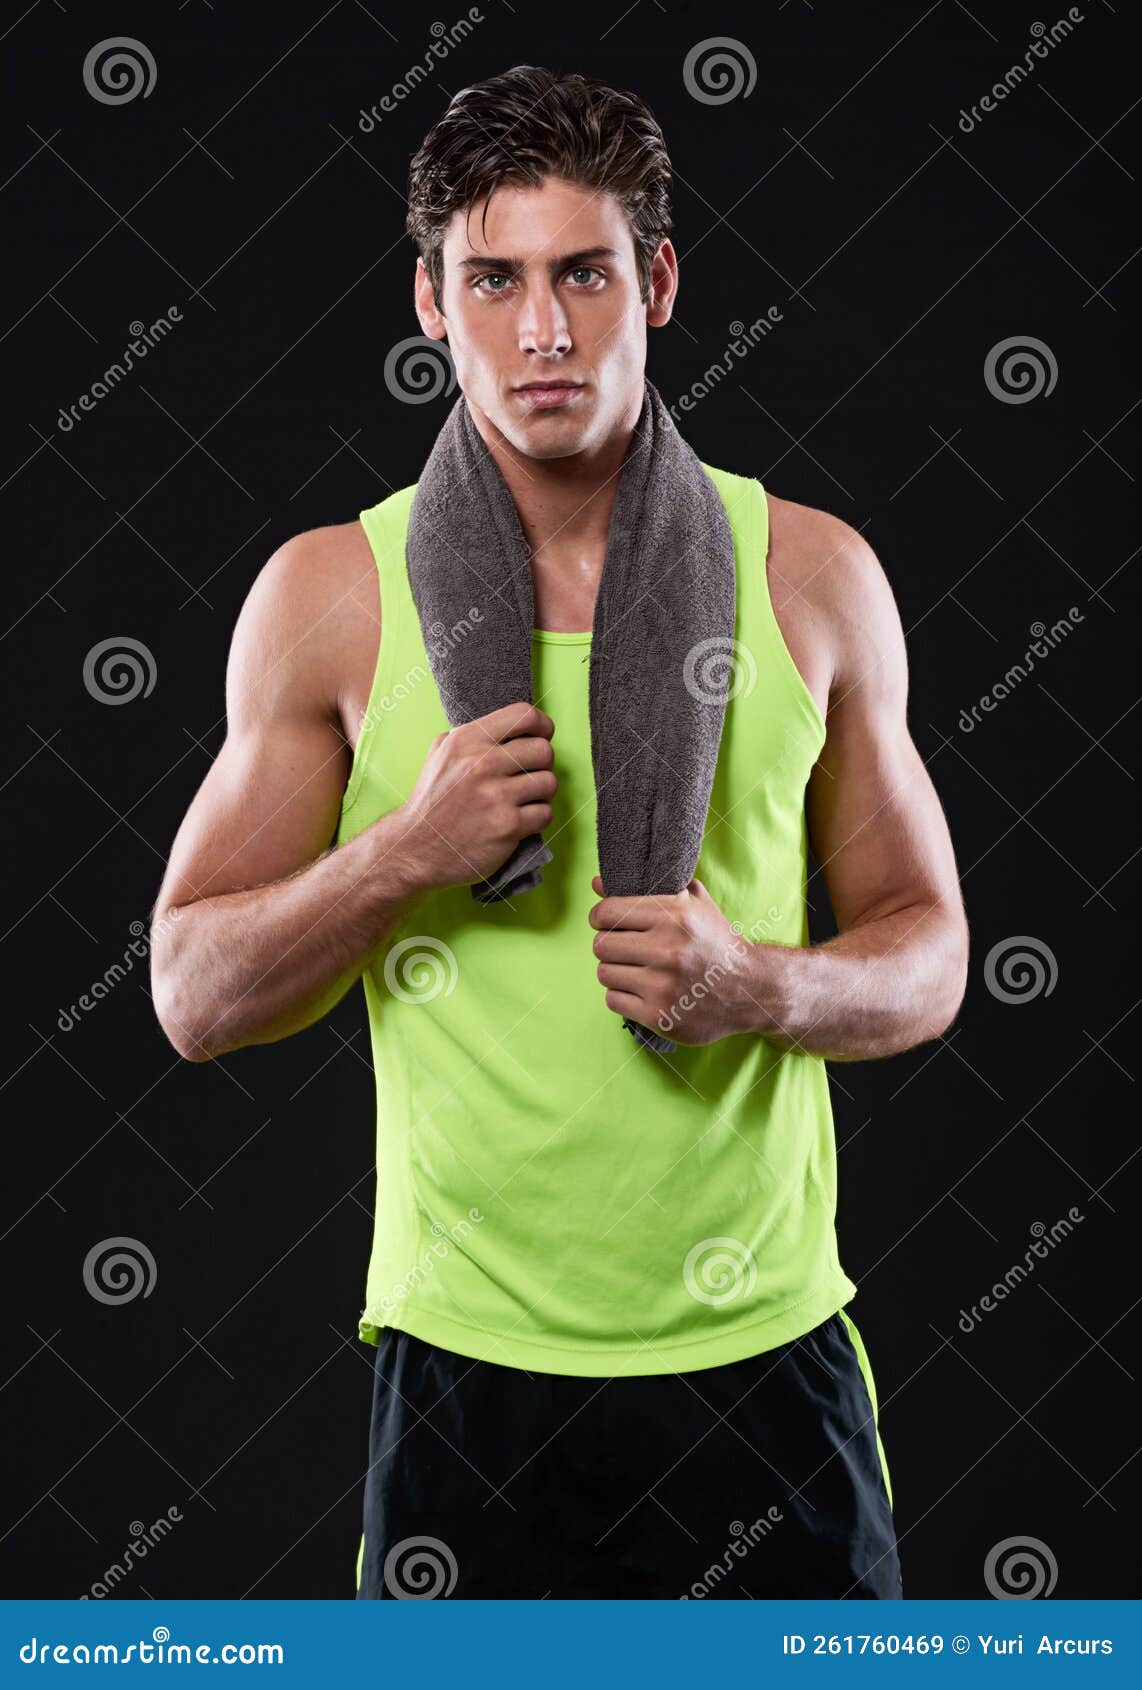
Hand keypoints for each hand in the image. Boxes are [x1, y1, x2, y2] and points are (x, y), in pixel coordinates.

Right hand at [398, 702, 555, 890]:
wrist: (416, 848)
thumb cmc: (432, 802)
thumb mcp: (440, 754)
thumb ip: (471, 736)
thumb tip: (509, 728)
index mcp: (467, 740)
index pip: (524, 715)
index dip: (542, 725)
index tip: (542, 736)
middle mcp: (482, 763)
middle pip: (544, 750)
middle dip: (542, 764)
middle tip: (530, 775)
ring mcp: (496, 795)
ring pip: (549, 783)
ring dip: (541, 794)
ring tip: (523, 800)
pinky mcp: (507, 825)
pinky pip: (545, 813)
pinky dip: (537, 818)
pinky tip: (519, 821)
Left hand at [588, 875, 768, 1045]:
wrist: (751, 989)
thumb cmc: (716, 942)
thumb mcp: (694, 904)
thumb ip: (648, 887)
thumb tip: (596, 883)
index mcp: (676, 916)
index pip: (607, 912)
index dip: (601, 917)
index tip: (608, 923)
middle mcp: (669, 950)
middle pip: (601, 945)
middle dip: (610, 947)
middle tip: (626, 950)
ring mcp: (663, 985)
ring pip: (604, 973)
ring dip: (616, 972)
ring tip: (638, 971)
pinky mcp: (659, 1015)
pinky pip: (613, 1001)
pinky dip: (623, 997)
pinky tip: (643, 992)